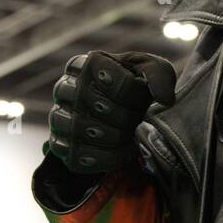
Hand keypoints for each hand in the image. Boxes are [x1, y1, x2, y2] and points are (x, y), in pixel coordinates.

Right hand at [46, 50, 174, 174]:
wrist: (126, 118)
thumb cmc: (136, 89)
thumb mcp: (151, 72)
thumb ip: (159, 75)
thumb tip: (165, 99)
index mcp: (84, 65)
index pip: (105, 76)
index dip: (130, 92)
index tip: (141, 98)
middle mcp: (64, 88)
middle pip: (95, 103)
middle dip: (126, 115)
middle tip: (137, 118)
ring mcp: (58, 117)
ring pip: (84, 130)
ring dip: (117, 136)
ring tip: (130, 135)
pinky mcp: (59, 145)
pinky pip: (78, 155)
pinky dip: (107, 157)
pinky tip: (122, 151)